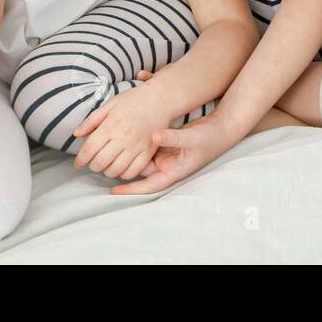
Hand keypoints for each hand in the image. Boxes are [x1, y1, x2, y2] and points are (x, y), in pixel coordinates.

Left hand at [71, 84, 176, 180]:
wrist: (159, 100)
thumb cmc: (133, 100)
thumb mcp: (109, 105)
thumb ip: (91, 121)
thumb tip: (76, 134)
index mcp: (110, 126)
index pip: (89, 149)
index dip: (80, 160)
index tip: (78, 163)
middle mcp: (122, 138)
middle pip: (100, 162)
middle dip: (92, 166)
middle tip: (91, 164)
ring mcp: (136, 146)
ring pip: (116, 170)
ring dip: (106, 171)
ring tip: (105, 166)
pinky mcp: (148, 152)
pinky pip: (133, 171)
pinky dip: (124, 174)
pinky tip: (120, 168)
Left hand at [108, 111, 239, 195]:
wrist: (221, 129)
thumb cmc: (209, 138)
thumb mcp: (191, 138)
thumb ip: (172, 137)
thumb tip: (153, 134)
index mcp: (173, 171)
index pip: (148, 186)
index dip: (130, 190)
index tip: (112, 192)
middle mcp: (167, 166)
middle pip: (140, 173)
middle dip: (122, 172)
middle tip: (100, 169)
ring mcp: (166, 156)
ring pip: (142, 159)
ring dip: (127, 158)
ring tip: (105, 155)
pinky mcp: (166, 146)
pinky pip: (147, 148)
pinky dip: (136, 145)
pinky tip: (122, 139)